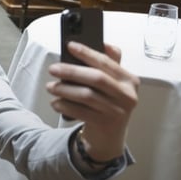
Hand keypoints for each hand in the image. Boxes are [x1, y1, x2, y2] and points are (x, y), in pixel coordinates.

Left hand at [47, 42, 139, 160]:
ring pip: (86, 95)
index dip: (87, 53)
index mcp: (129, 80)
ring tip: (51, 87)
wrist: (109, 135)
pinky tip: (55, 102)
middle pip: (96, 78)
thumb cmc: (108, 102)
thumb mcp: (113, 83)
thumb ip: (110, 63)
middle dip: (72, 71)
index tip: (70, 46)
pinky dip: (65, 105)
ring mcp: (118, 111)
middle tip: (53, 68)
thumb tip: (104, 43)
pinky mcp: (105, 124)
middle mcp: (127, 95)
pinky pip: (80, 112)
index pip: (107, 62)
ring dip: (64, 90)